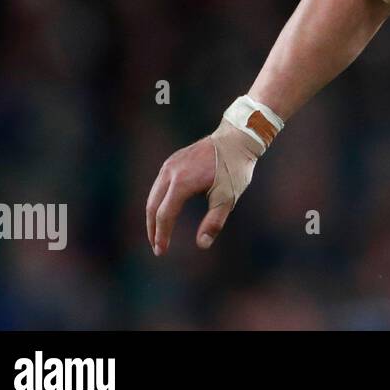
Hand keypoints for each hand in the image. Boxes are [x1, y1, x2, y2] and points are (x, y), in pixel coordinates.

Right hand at [145, 119, 263, 255]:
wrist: (236, 138)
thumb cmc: (235, 168)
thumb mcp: (228, 197)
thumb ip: (214, 222)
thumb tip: (202, 245)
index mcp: (182, 182)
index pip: (164, 215)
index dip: (161, 235)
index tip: (161, 251)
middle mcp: (170, 172)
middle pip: (152, 205)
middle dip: (153, 228)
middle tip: (156, 246)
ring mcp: (170, 164)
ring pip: (154, 194)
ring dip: (154, 215)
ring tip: (158, 233)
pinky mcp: (173, 160)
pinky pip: (160, 184)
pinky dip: (158, 201)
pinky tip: (165, 210)